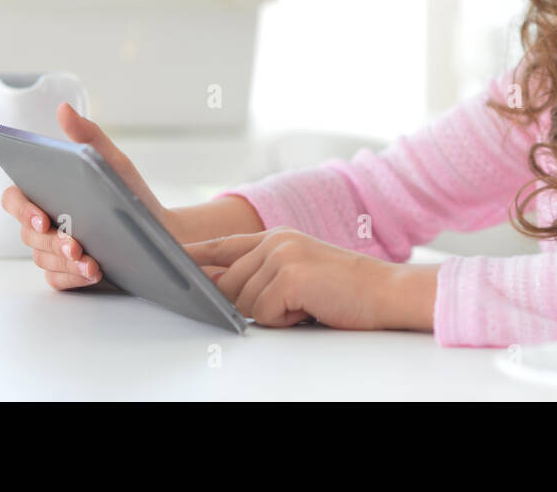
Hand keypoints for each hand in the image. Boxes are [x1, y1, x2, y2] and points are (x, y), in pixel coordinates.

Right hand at [0, 102, 177, 290]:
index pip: (14, 200)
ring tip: (91, 261)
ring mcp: (52, 251)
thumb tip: (64, 108)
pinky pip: (57, 279)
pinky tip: (93, 272)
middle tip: (75, 243)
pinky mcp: (66, 273)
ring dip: (65, 261)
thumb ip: (87, 136)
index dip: (21, 209)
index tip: (42, 216)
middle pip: (28, 235)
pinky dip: (73, 277)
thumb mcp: (112, 162)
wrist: (157, 229)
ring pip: (42, 259)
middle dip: (52, 241)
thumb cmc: (128, 193)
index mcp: (46, 194)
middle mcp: (44, 224)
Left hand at [183, 228, 438, 331]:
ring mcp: (281, 255)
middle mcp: (275, 240)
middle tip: (290, 306)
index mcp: (276, 237)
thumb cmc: (346, 290)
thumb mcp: (299, 274)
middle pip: (227, 283)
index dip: (194, 256)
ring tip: (305, 305)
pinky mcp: (289, 275)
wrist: (387, 291)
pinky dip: (285, 320)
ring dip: (272, 314)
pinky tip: (310, 308)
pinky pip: (263, 313)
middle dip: (246, 305)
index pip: (222, 246)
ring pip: (243, 302)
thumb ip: (261, 275)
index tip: (168, 260)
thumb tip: (220, 288)